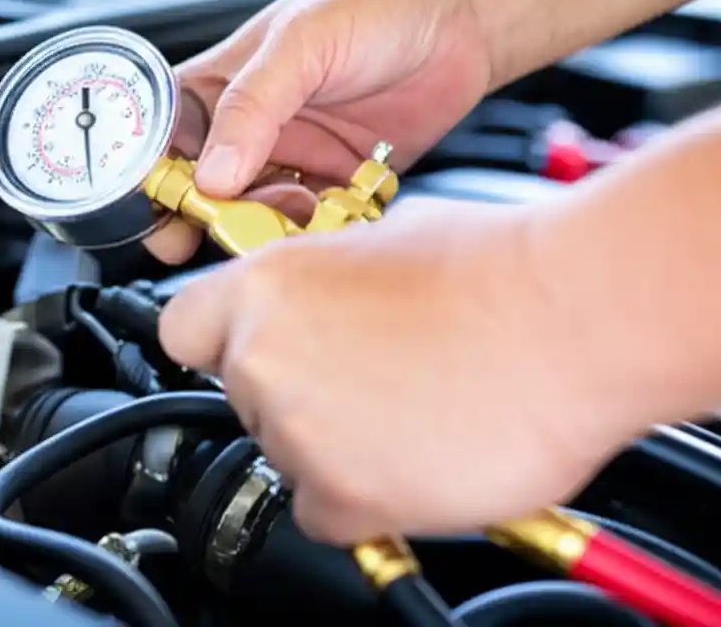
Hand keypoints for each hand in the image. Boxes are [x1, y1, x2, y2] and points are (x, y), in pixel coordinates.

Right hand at [146, 0, 493, 262]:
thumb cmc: (377, 5)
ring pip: (252, 213)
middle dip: (205, 217)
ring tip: (293, 207)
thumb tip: (213, 175)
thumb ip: (253, 107)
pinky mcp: (333, 181)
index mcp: (221, 84)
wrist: (464, 20)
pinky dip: (311, 231)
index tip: (163, 207)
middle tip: (218, 231)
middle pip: (201, 189)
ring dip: (264, 225)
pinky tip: (327, 212)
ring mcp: (290, 155)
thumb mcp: (302, 44)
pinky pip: (306, 223)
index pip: (163, 138)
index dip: (153, 176)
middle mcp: (249, 125)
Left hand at [157, 199, 641, 542]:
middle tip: (367, 381)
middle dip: (296, 395)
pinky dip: (361, 499)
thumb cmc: (499, 269)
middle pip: (244, 398)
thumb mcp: (383, 239)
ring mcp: (294, 430)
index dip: (220, 344)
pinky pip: (320, 514)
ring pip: (284, 457)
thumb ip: (326, 278)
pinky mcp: (339, 493)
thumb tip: (324, 294)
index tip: (251, 352)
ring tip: (411, 411)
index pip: (182, 329)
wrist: (571, 316)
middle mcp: (263, 357)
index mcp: (264, 286)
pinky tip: (413, 459)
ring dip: (334, 445)